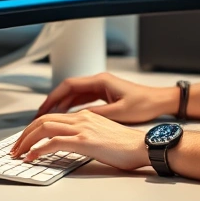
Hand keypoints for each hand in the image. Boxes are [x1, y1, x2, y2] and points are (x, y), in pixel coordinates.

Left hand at [10, 109, 149, 170]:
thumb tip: (72, 145)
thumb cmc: (127, 146)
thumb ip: (86, 135)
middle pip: (43, 119)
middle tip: (15, 148)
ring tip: (18, 153)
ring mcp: (82, 128)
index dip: (34, 127)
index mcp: (85, 115)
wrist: (142, 146)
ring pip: (44, 127)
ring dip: (26, 141)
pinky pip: (53, 142)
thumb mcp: (102, 136)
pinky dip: (38, 149)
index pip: (52, 117)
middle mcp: (81, 118)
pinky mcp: (84, 140)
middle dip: (24, 134)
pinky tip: (32, 157)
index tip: (25, 140)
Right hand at [34, 72, 175, 124]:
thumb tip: (76, 119)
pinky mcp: (105, 94)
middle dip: (53, 102)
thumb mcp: (118, 112)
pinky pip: (82, 99)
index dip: (53, 97)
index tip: (42, 108)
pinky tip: (65, 117)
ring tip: (48, 118)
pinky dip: (72, 107)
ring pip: (74, 94)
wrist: (160, 101)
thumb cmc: (144, 104)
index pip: (69, 86)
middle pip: (68, 89)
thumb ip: (96, 114)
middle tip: (39, 115)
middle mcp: (99, 81)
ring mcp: (101, 87)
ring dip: (61, 105)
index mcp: (100, 81)